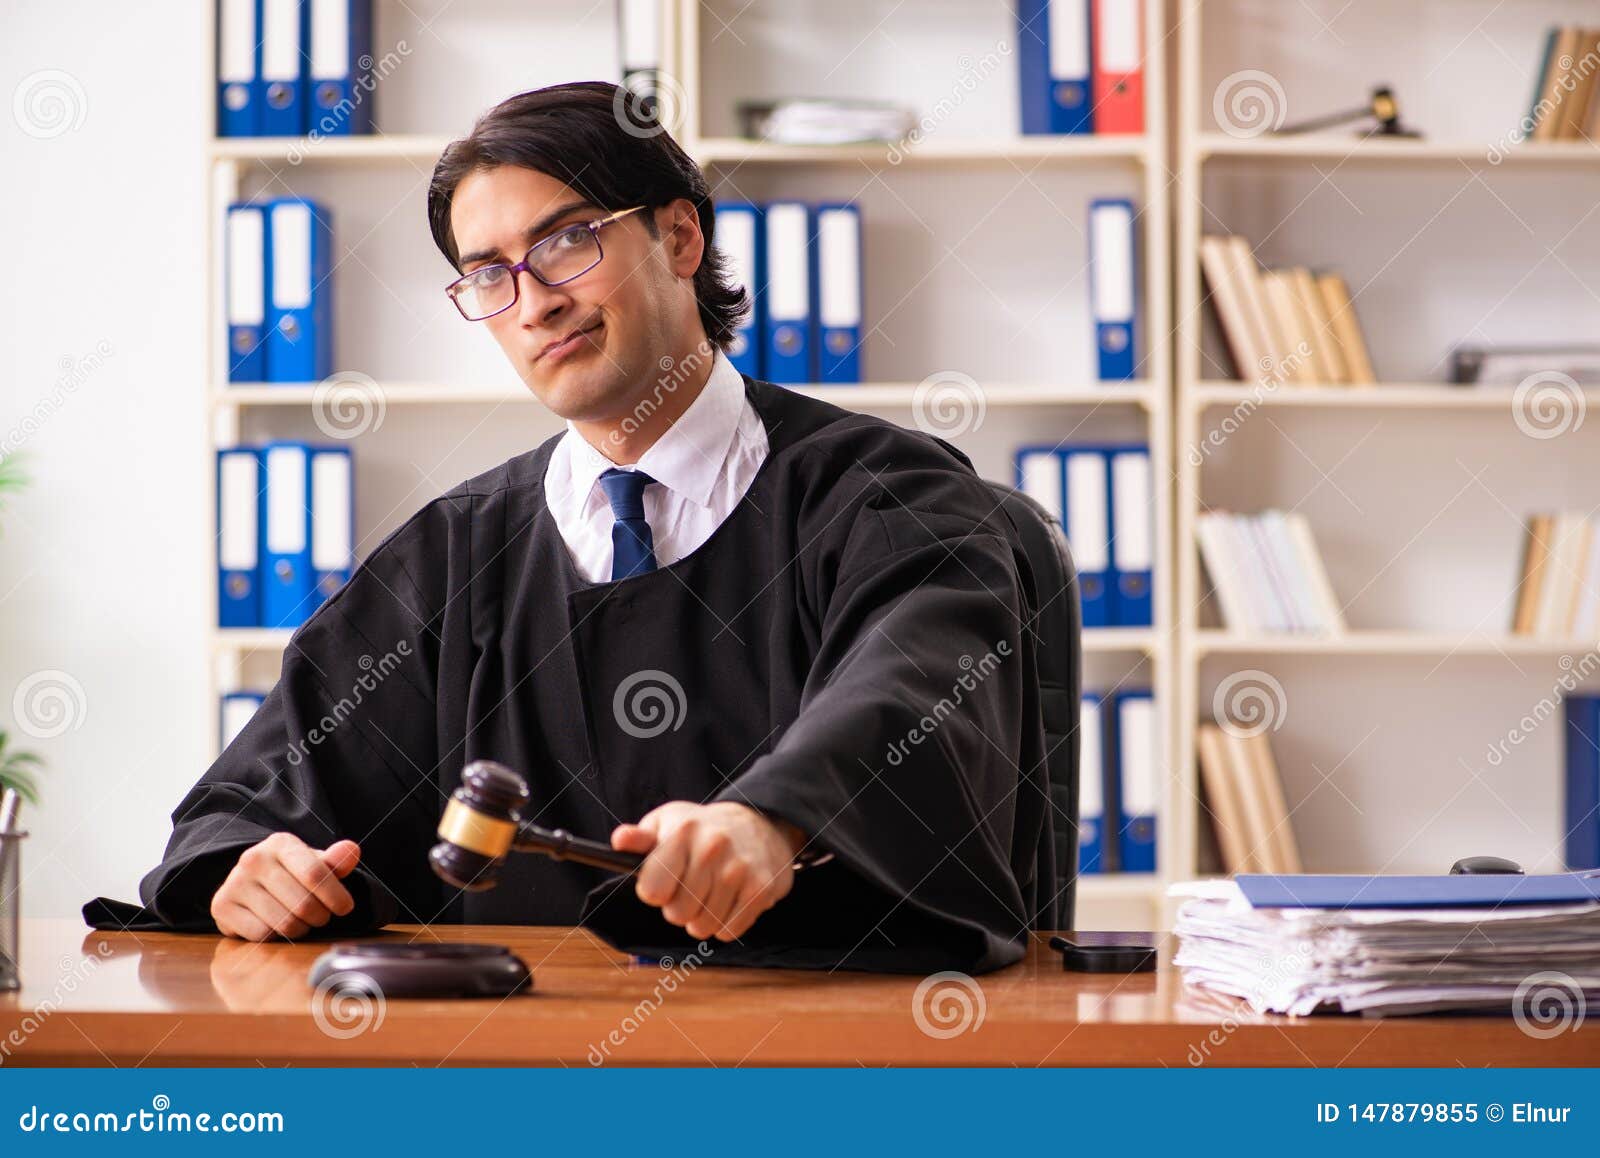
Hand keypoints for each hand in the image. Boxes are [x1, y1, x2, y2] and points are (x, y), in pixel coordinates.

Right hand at [211, 832, 359, 940]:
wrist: (251, 884)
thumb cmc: (292, 874)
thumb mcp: (315, 864)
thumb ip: (336, 861)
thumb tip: (351, 851)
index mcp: (280, 843)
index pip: (314, 873)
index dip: (335, 895)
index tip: (345, 908)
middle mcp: (253, 859)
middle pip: (302, 903)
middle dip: (320, 916)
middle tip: (321, 916)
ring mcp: (234, 883)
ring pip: (283, 922)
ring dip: (301, 928)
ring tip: (302, 921)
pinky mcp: (221, 906)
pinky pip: (262, 935)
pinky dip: (276, 937)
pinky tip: (277, 926)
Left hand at [611, 802, 804, 941]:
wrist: (759, 823)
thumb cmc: (702, 829)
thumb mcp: (667, 823)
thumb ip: (639, 838)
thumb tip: (619, 841)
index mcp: (684, 832)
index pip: (653, 890)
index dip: (654, 893)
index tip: (662, 884)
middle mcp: (713, 847)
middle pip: (677, 913)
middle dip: (678, 908)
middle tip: (689, 889)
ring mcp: (739, 869)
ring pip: (703, 926)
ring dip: (701, 919)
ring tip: (709, 895)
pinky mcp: (761, 889)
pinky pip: (728, 931)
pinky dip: (724, 925)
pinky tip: (728, 901)